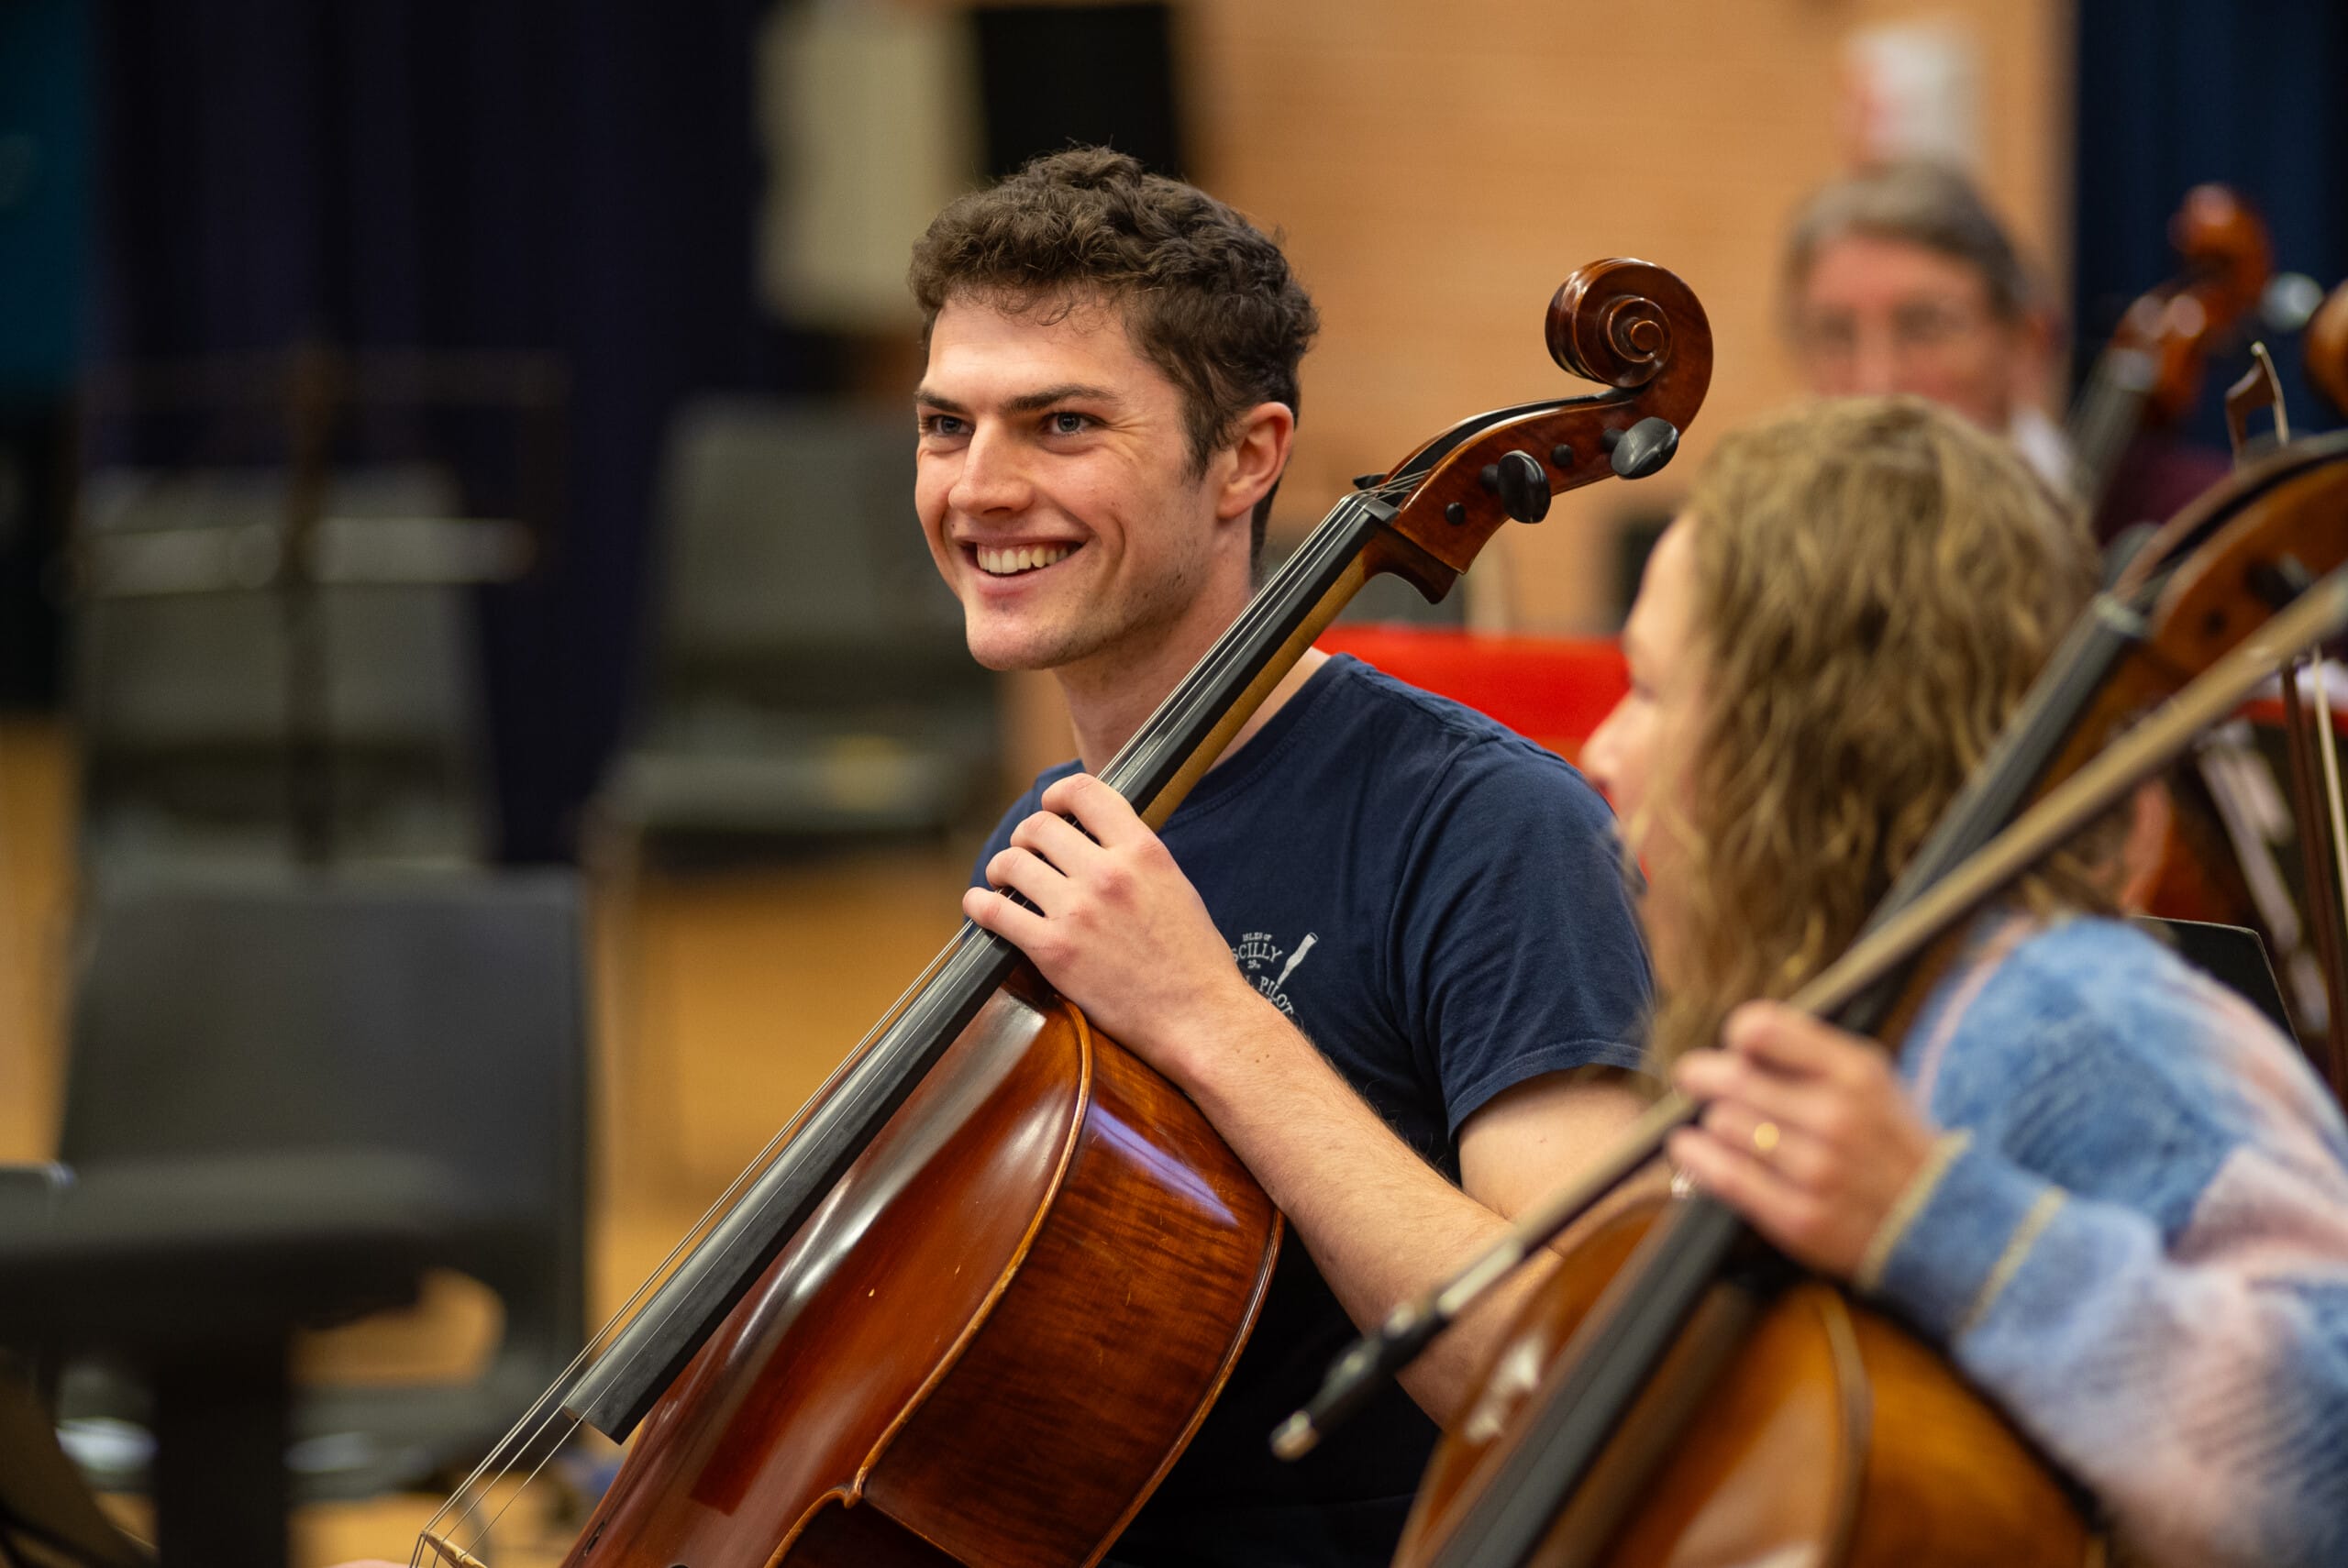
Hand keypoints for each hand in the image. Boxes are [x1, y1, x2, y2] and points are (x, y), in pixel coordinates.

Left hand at [962, 773, 1264, 1082]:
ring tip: (1002, 879)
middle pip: (1039, 827)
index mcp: (1143, 851)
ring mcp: (1078, 912)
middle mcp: (1108, 873)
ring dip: (1001, 868)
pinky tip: (979, 906)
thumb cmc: (1193, 959)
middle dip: (1025, 836)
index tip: (1050, 806)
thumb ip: (1136, 858)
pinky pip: (997, 913)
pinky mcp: (1054, 951)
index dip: (1058, 795)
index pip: (1085, 792)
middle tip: (1024, 851)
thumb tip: (1099, 843)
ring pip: (1012, 863)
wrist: (1198, 1016)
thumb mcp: (1175, 885)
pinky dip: (979, 906)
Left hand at [1665, 1001, 1935, 1279]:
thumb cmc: (1885, 1138)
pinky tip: (1689, 1147)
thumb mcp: (1868, 1077)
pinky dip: (1696, 1157)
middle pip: (1732, 1080)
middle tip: (1693, 1077)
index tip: (1734, 1046)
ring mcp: (1818, 1171)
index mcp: (1855, 1073)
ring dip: (1712, 1121)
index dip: (1738, 1035)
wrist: (1937, 1220)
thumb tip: (1736, 1035)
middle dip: (1703, 1077)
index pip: (1762, 1030)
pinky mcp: (1801, 1218)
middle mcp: (1837, 1118)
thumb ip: (1806, 1050)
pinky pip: (1725, 1176)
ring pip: (1723, 1124)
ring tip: (1723, 1123)